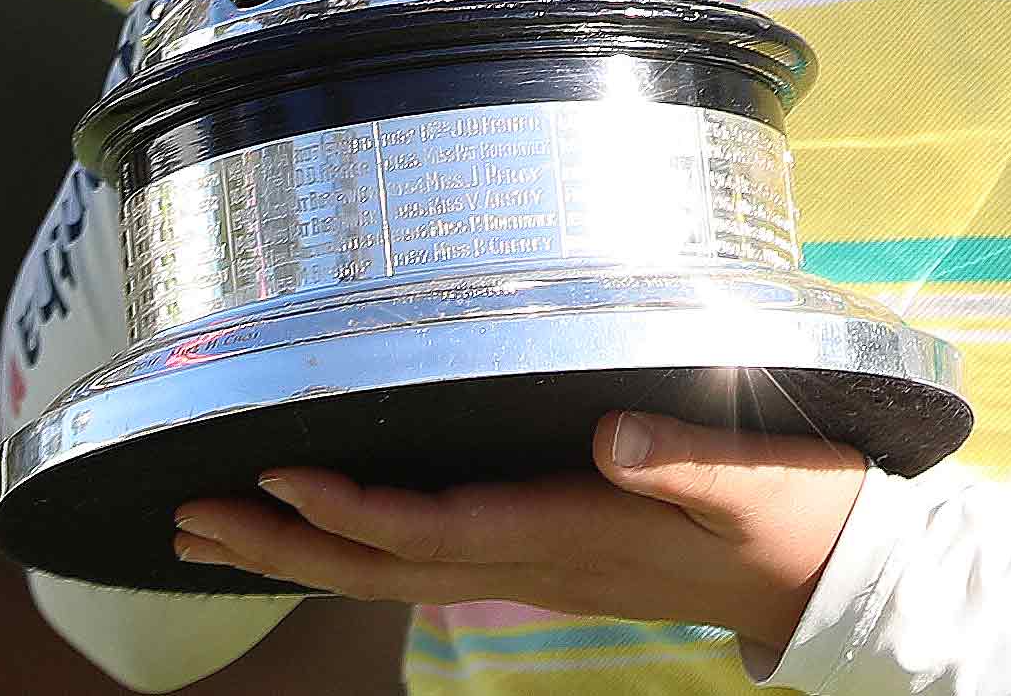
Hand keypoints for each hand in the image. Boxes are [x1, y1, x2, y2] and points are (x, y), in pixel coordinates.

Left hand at [173, 413, 864, 664]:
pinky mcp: (545, 558)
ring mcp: (535, 568)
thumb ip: (686, 457)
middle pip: (381, 567)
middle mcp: (536, 561)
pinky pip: (422, 562)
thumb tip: (611, 433)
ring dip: (296, 555)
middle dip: (281, 544)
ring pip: (389, 573)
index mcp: (573, 534)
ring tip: (211, 532)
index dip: (352, 510)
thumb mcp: (757, 480)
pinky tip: (323, 533)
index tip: (279, 476)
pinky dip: (354, 548)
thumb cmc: (794, 511)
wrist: (823, 576)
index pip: (435, 530)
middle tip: (187, 515)